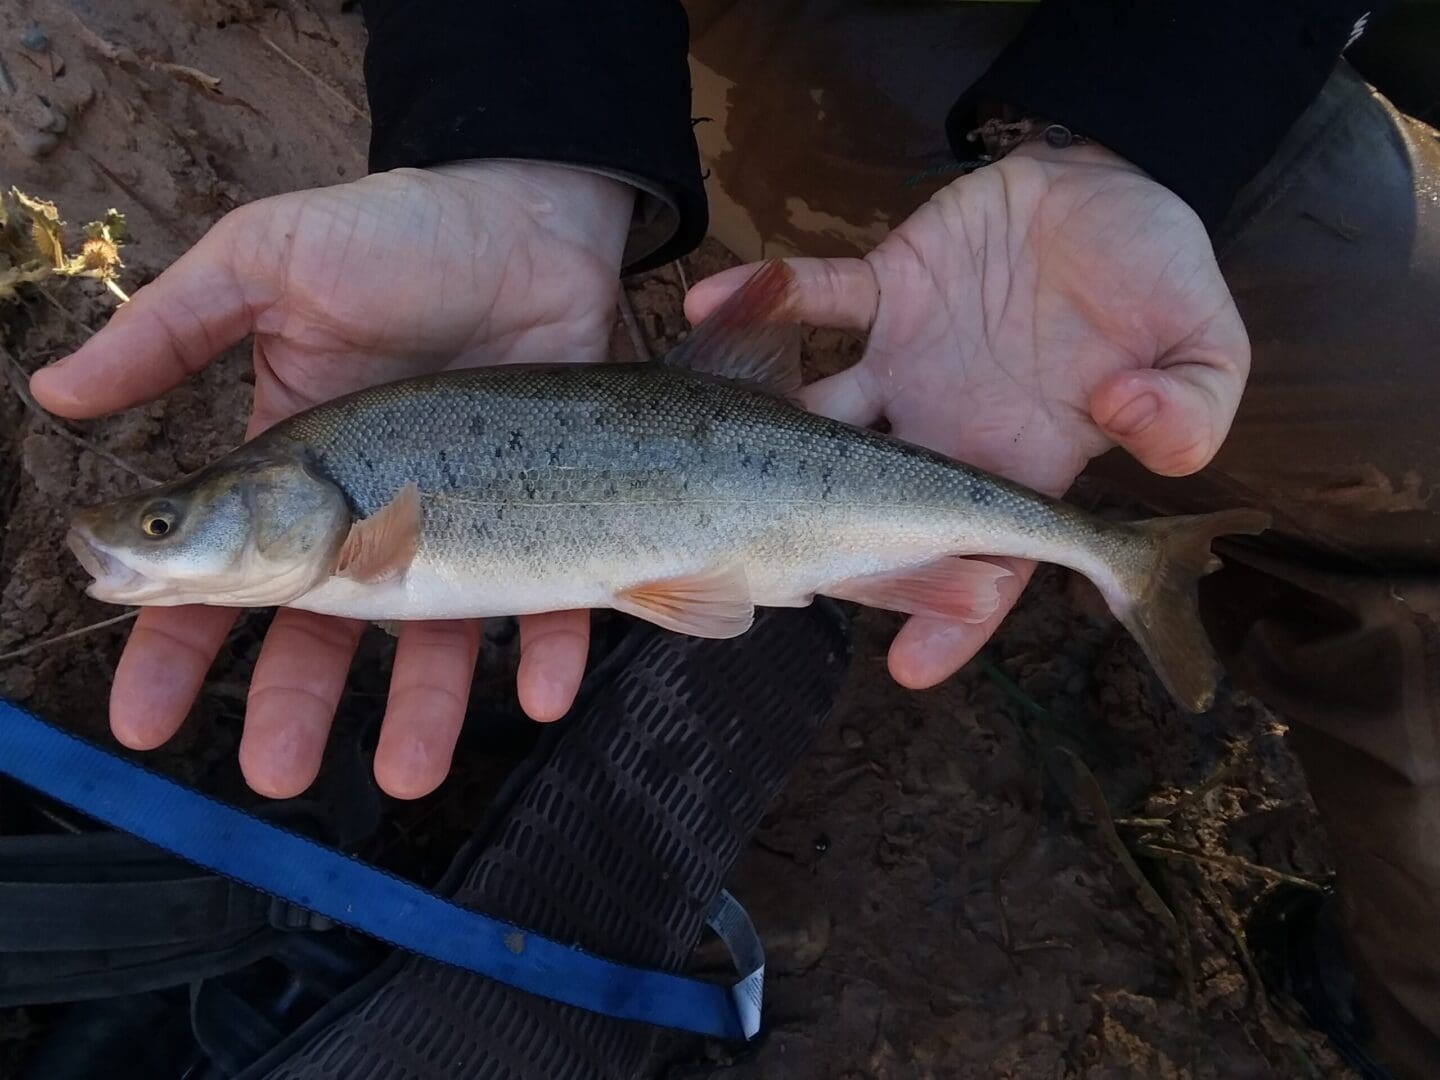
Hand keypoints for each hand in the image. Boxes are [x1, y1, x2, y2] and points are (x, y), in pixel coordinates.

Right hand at [32, 162, 633, 798]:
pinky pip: (552, 599)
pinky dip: (548, 650)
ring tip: (406, 775)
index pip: (222, 573)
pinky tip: (538, 698)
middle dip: (293, 703)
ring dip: (420, 710)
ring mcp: (464, 520)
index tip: (142, 719)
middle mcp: (373, 514)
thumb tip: (52, 393)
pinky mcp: (550, 512)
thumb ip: (172, 331)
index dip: (176, 645)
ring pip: (435, 636)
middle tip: (272, 774)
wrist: (530, 218)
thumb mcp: (267, 264)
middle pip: (324, 629)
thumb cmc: (396, 233)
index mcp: (295, 472)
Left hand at [687, 143, 1248, 688]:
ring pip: (821, 414)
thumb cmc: (1160, 281)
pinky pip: (817, 296)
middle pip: (869, 511)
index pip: (983, 563)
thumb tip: (1137, 425)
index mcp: (1018, 462)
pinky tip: (704, 302)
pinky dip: (766, 295)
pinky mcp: (886, 289)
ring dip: (762, 432)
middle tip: (757, 566)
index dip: (951, 619)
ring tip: (702, 459)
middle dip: (819, 545)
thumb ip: (1189, 407)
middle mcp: (943, 428)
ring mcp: (905, 362)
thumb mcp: (1208, 350)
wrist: (1115, 185)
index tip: (910, 670)